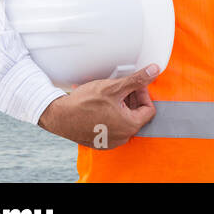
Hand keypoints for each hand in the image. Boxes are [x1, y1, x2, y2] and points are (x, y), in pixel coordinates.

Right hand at [38, 64, 159, 147]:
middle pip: (136, 114)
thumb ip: (137, 80)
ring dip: (121, 106)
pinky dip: (110, 115)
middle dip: (131, 99)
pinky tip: (101, 105)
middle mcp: (122, 138)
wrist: (58, 116)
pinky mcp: (99, 141)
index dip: (142, 94)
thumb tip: (155, 71)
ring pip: (124, 120)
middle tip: (121, 88)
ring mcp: (110, 141)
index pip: (149, 108)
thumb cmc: (84, 103)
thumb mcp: (114, 87)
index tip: (133, 85)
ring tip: (109, 95)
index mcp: (129, 126)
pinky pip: (112, 126)